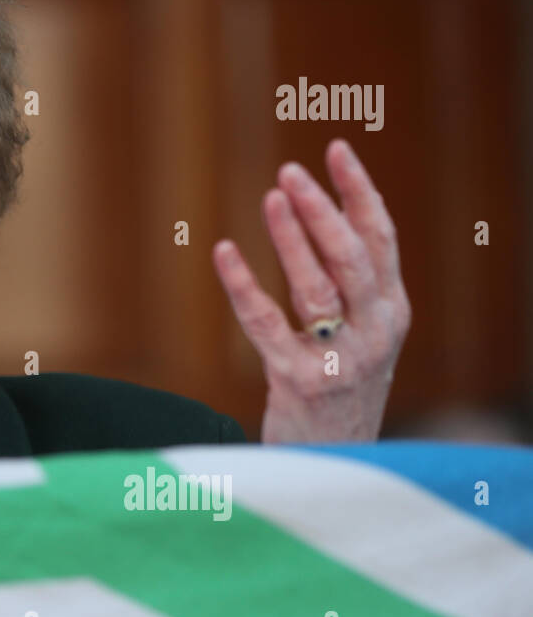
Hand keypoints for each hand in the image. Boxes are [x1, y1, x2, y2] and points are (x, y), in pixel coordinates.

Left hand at [211, 139, 410, 441]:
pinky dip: (243, 284)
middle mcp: (376, 333)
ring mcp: (339, 359)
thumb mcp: (366, 337)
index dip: (360, 192)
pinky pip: (265, 324)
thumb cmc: (343, 389)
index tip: (336, 149)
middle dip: (322, 208)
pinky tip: (224, 251)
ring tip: (270, 195)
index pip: (381, 239)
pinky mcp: (297, 382)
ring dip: (292, 236)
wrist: (338, 468)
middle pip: (352, 256)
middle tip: (289, 170)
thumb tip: (331, 212)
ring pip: (316, 286)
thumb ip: (358, 286)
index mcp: (393, 313)